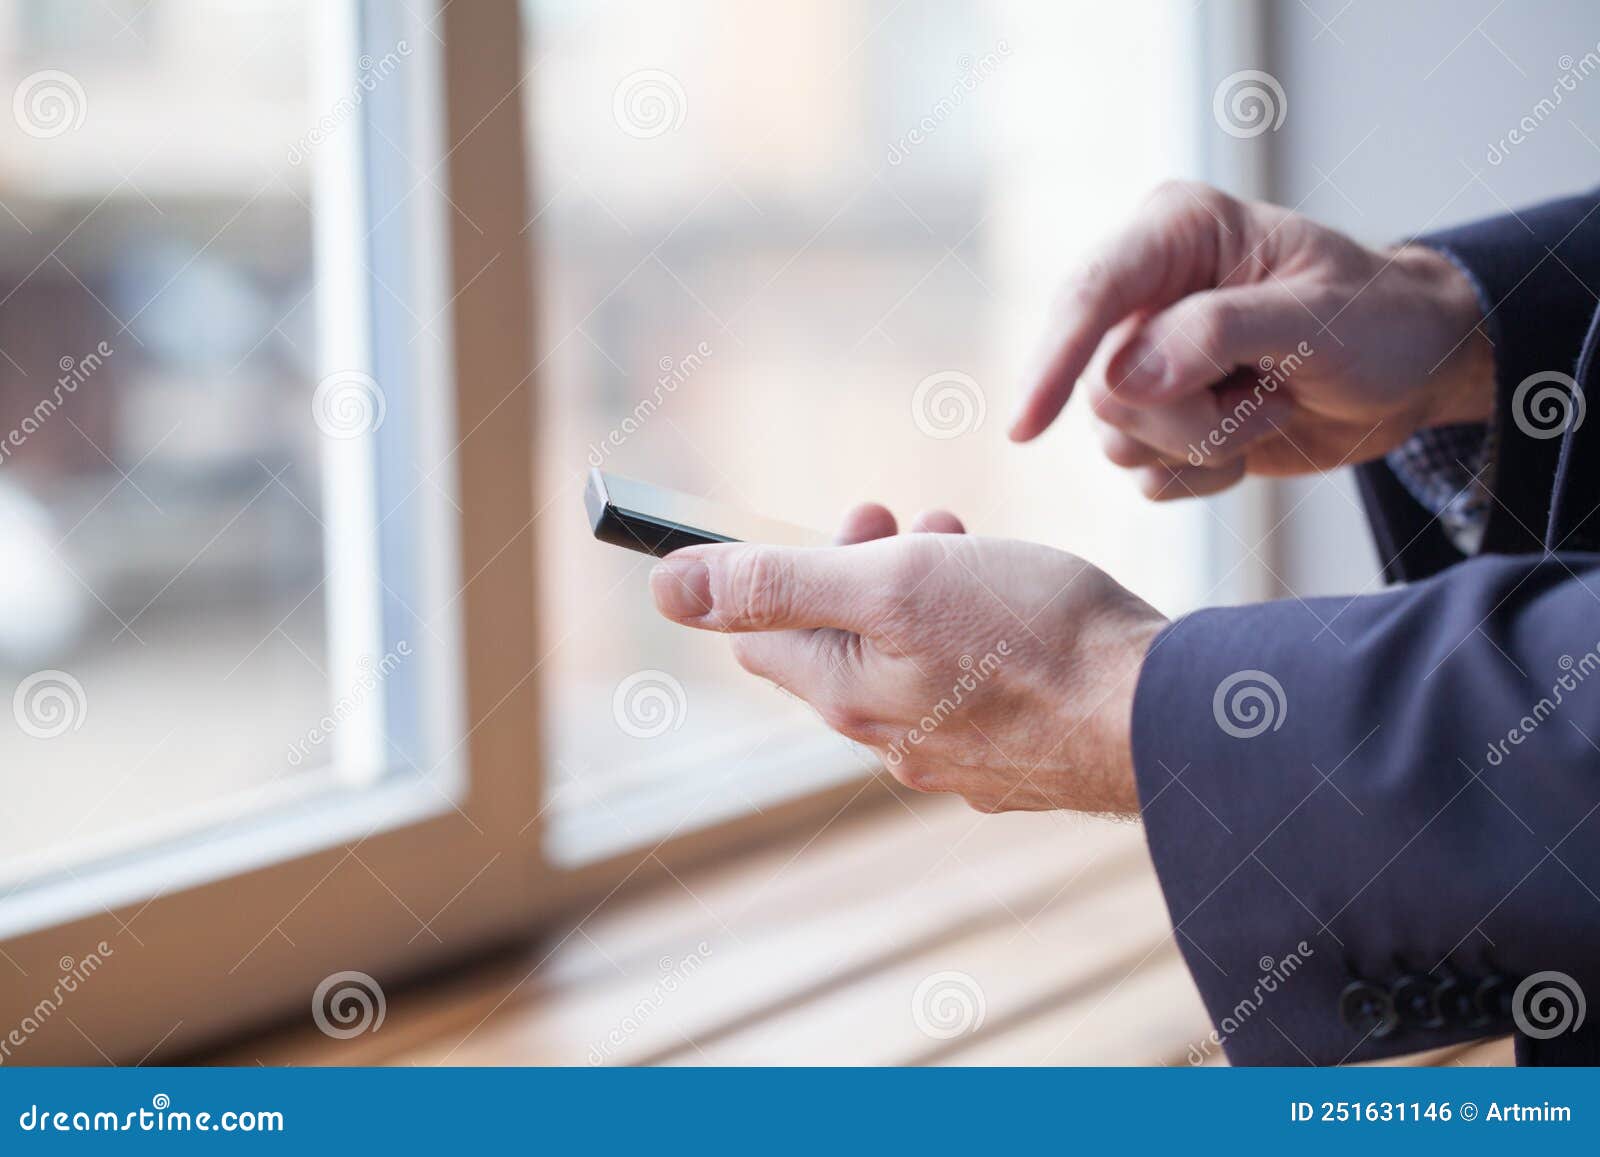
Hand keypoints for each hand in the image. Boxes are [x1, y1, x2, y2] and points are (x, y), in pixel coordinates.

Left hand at [648, 505, 1165, 814]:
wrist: (1162, 716)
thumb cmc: (1034, 637)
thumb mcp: (891, 583)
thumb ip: (777, 584)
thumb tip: (668, 587)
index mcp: (848, 695)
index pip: (764, 636)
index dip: (783, 569)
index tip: (847, 524)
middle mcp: (891, 740)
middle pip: (838, 648)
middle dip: (860, 572)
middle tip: (909, 522)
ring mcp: (955, 758)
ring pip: (907, 666)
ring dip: (920, 597)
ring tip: (966, 546)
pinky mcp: (1014, 763)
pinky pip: (967, 693)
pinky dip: (972, 642)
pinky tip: (1016, 611)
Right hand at [1009, 180, 1494, 499]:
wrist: (1415, 374)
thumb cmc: (1379, 321)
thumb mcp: (1317, 316)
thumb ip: (1219, 332)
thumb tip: (1125, 377)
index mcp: (1175, 234)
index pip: (1089, 295)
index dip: (1052, 359)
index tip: (1026, 426)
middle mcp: (1145, 295)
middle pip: (1101, 386)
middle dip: (1185, 416)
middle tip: (1263, 397)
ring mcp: (1146, 360)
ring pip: (1117, 438)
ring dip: (1203, 445)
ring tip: (1269, 406)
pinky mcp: (1161, 419)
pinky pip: (1144, 475)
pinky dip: (1204, 474)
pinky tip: (1254, 436)